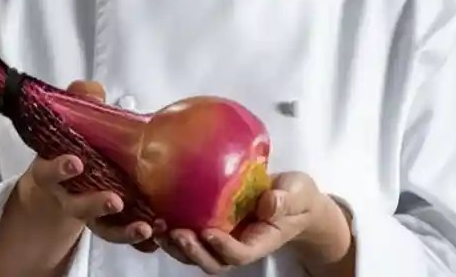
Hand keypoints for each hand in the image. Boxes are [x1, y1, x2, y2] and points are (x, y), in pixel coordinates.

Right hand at [14, 81, 159, 252]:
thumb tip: (92, 91)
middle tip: (115, 201)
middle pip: (78, 207)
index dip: (59, 169)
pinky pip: (122, 236)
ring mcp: (89, 215)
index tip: (75, 163)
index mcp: (52, 171)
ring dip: (123, 230)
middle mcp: (68, 196)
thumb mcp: (70, 121)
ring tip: (145, 227)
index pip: (49, 172)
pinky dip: (139, 239)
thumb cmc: (70, 145)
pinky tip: (157, 236)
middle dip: (95, 205)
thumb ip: (80, 100)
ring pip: (103, 228)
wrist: (60, 182)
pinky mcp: (108, 224)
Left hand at [154, 172, 351, 273]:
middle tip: (177, 234)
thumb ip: (287, 199)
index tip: (210, 232)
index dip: (224, 248)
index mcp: (261, 241)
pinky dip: (172, 231)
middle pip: (214, 261)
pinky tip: (158, 216)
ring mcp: (223, 237)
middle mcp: (238, 244)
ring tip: (160, 229)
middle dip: (194, 252)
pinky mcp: (210, 224)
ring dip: (177, 246)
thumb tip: (271, 201)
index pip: (241, 254)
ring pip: (197, 253)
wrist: (290, 198)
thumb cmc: (296, 196)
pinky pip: (190, 235)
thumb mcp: (298, 193)